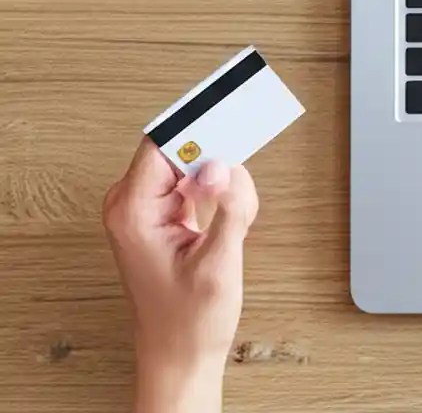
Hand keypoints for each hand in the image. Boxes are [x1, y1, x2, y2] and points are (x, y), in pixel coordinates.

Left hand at [103, 138, 258, 412]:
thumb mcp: (219, 266)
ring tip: (234, 221)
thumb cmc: (189, 322)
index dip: (196, 127)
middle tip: (239, 185)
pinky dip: (218, 194)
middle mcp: (132, 207)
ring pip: (190, 166)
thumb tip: (226, 166)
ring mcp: (146, 211)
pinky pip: (192, 184)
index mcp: (133, 214)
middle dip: (216, 160)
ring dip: (221, 182)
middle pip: (177, 151)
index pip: (161, 146)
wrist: (180, 355)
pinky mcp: (162, 217)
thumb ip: (228, 210)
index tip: (226, 115)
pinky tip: (230, 221)